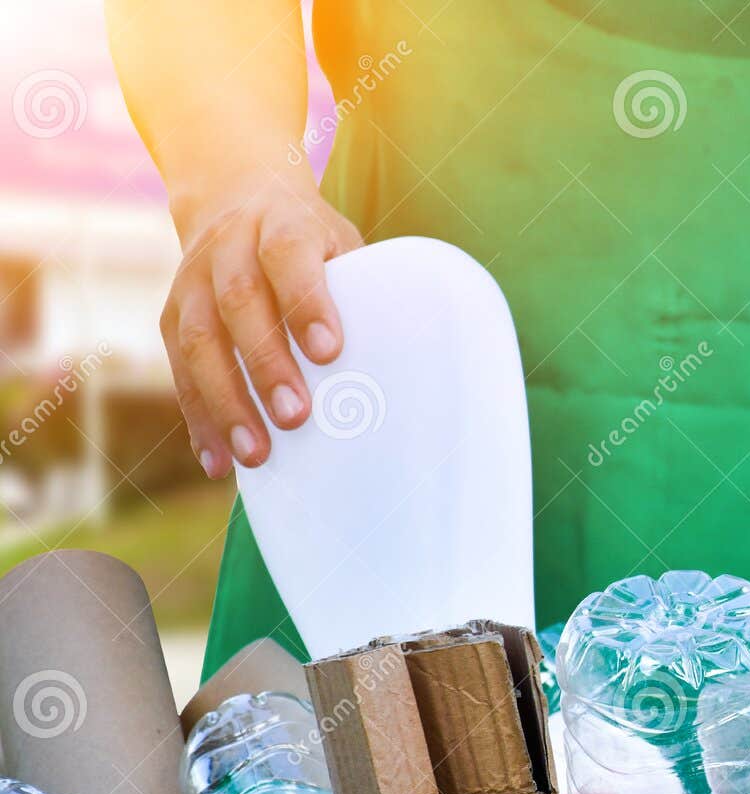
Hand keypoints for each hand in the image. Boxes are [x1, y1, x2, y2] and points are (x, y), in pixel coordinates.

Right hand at [162, 170, 362, 476]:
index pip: (290, 256)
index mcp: (281, 223)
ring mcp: (192, 280)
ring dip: (226, 402)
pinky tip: (219, 460)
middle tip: (295, 417)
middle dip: (266, 364)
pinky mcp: (170, 314)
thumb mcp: (339, 243)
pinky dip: (199, 419)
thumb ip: (357, 290)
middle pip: (239, 303)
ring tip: (255, 454)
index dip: (306, 302)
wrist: (234, 195)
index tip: (330, 352)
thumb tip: (398, 368)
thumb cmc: (310, 239)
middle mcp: (228, 246)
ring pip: (198, 341)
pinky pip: (179, 370)